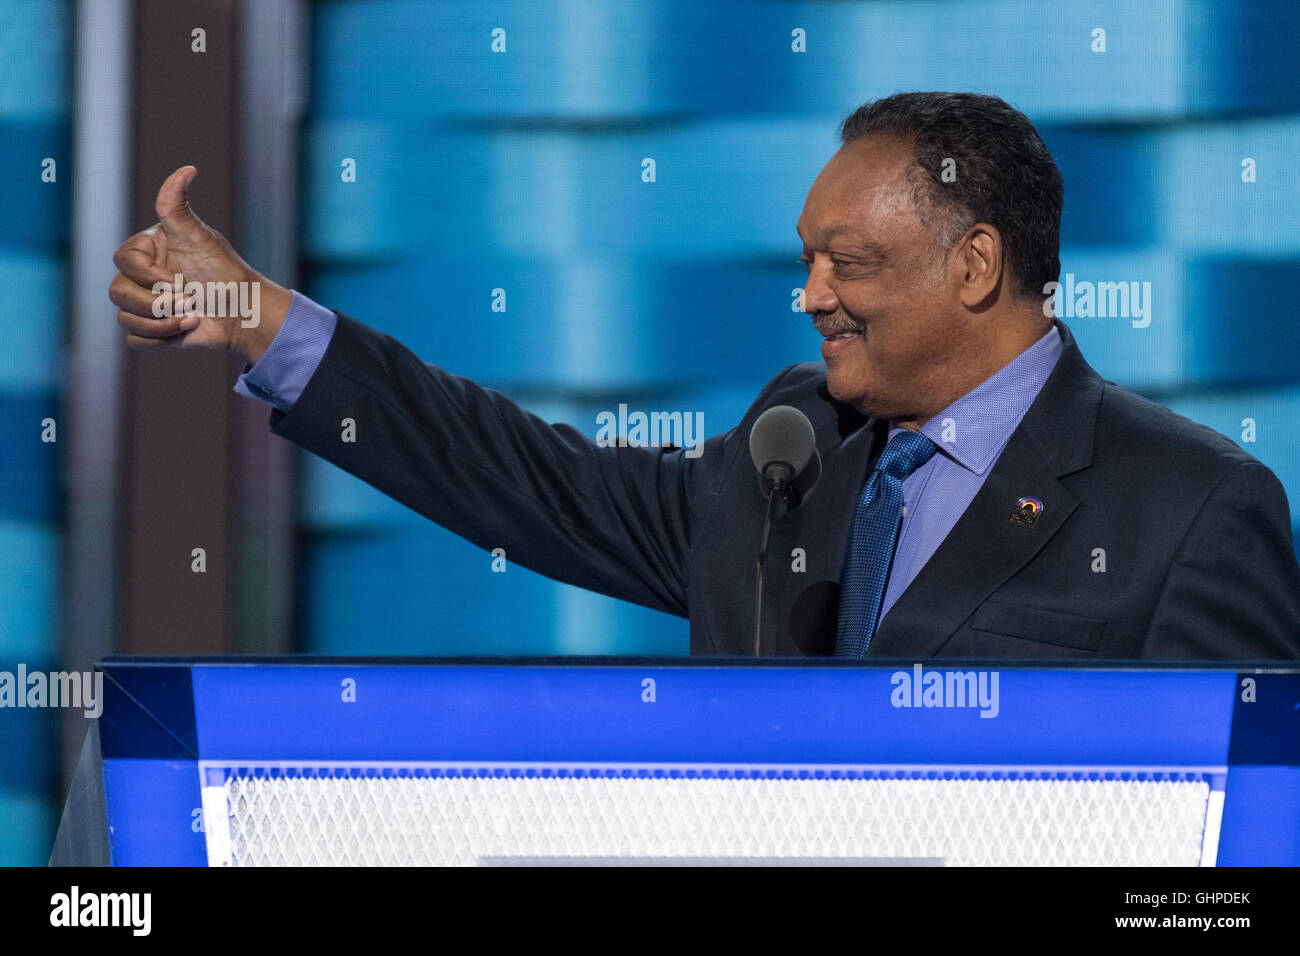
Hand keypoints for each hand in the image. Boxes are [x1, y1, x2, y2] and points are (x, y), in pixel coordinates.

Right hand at [109, 166, 290, 362]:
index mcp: (147, 250)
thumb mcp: (200, 238)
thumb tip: (186, 168)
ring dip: (162, 324)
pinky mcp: (153, 331)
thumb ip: (178, 206)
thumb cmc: (226, 271)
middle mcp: (142, 277)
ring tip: (194, 316)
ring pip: (125, 318)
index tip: (176, 279)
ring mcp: (145, 304)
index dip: (147, 275)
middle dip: (156, 303)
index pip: (123, 261)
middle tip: (190, 301)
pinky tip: (187, 329)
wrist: (245, 312)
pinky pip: (134, 340)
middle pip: (117, 292)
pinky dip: (159, 340)